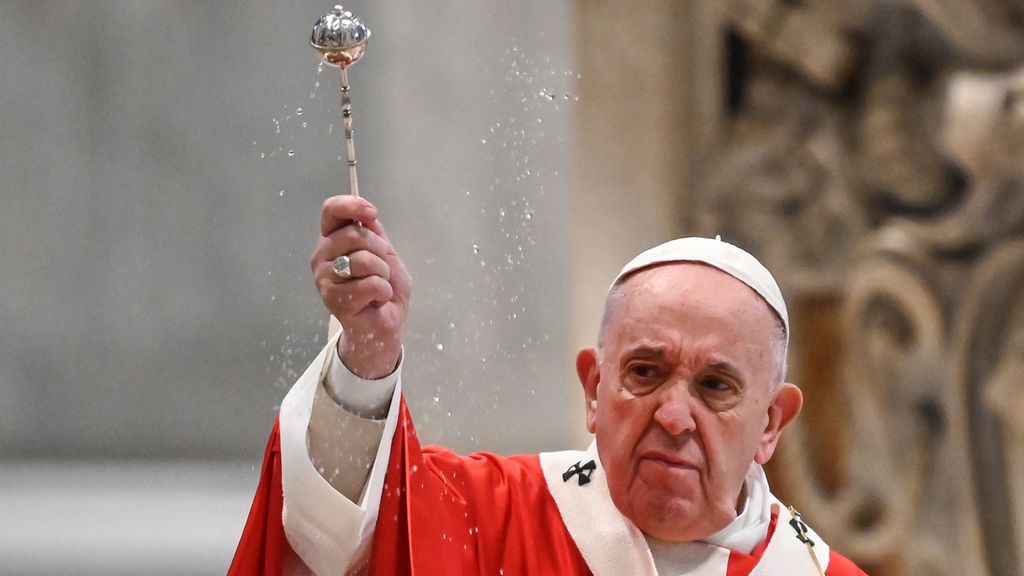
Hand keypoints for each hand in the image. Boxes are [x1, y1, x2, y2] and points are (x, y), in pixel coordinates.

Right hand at [311, 196, 410, 378]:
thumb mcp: (384, 251)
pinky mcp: (333, 300)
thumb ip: (372, 231)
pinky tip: (376, 300)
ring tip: (379, 286)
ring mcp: (324, 279)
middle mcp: (322, 257)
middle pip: (353, 235)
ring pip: (362, 260)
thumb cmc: (383, 287)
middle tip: (382, 268)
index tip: (372, 214)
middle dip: (379, 250)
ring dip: (382, 273)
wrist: (386, 324)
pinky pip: (370, 284)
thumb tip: (365, 212)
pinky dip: (383, 291)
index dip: (352, 206)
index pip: (331, 210)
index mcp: (332, 240)